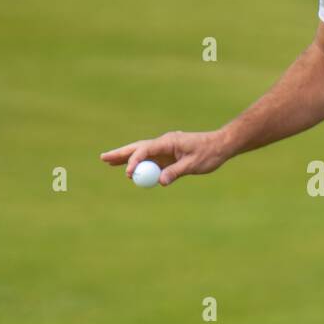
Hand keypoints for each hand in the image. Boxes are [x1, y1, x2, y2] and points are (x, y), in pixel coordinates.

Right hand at [100, 130, 227, 185]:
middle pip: (137, 148)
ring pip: (141, 153)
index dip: (135, 161)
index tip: (128, 173)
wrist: (220, 145)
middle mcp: (164, 143)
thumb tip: (160, 182)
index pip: (146, 150)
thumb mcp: (194, 164)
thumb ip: (176, 172)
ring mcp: (165, 149)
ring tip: (107, 161)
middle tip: (102, 158)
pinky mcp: (169, 155)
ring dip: (125, 158)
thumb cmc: (209, 153)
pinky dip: (138, 164)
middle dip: (120, 154)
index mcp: (169, 142)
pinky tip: (129, 169)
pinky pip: (150, 159)